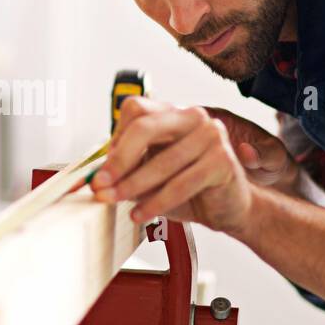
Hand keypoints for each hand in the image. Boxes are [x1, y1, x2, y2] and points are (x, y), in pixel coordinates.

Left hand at [89, 97, 297, 234]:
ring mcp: (211, 135)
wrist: (229, 208)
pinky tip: (141, 214)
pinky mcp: (222, 160)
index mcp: (173, 114)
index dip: (115, 139)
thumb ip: (128, 168)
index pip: (136, 110)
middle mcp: (193, 117)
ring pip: (162, 162)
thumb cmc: (189, 189)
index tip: (102, 168)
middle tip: (102, 184)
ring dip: (133, 186)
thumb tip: (96, 177)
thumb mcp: (151, 175)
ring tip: (117, 202)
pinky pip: (180, 183)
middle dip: (119, 160)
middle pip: (145, 128)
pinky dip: (156, 202)